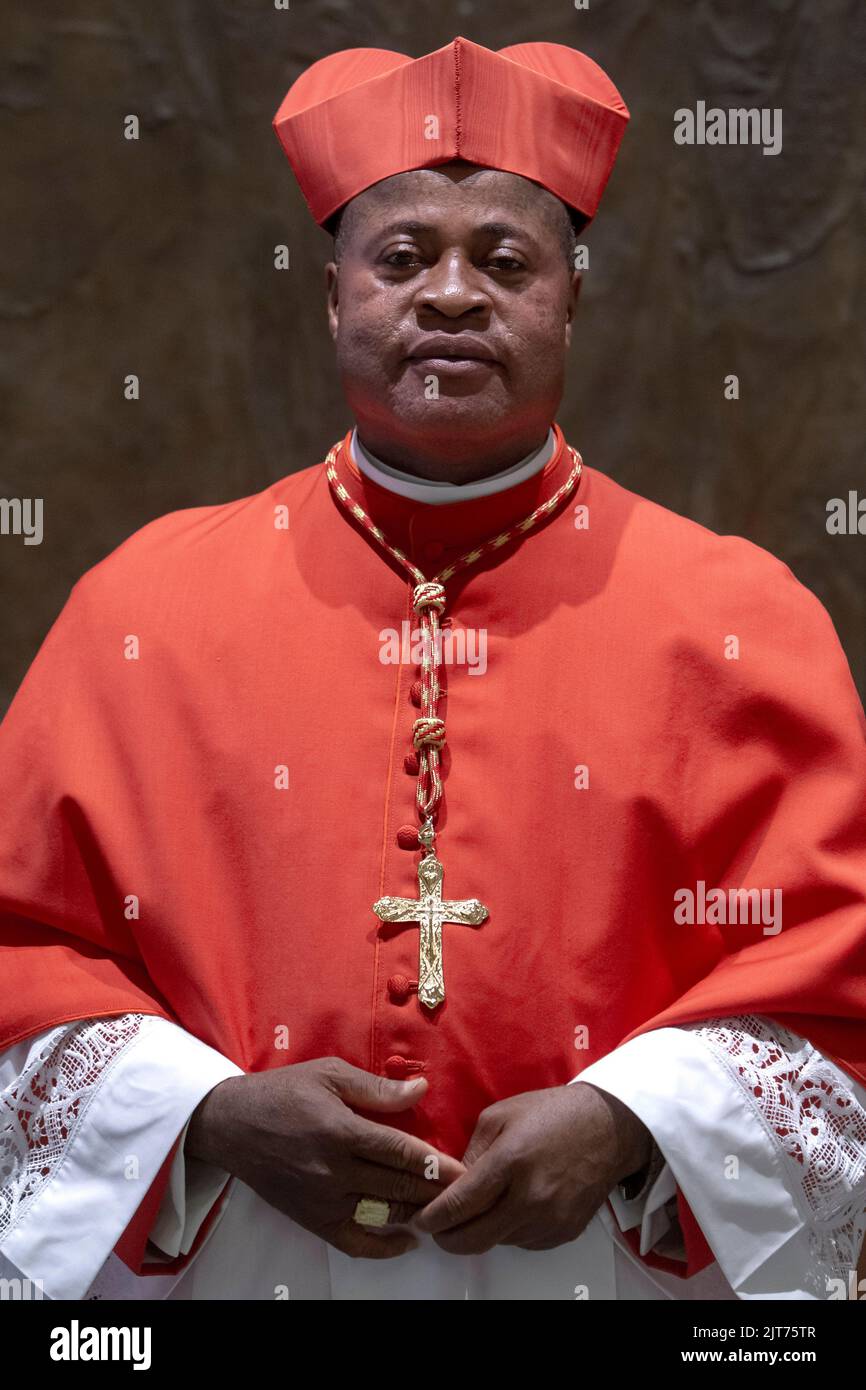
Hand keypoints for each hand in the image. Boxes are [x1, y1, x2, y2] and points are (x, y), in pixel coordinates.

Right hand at [186, 1057, 464, 1258]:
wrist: (233, 1125)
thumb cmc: (284, 1093)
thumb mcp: (330, 1075)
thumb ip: (377, 1089)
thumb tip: (421, 1090)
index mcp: (341, 1131)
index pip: (401, 1153)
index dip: (436, 1164)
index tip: (464, 1170)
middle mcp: (334, 1171)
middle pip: (398, 1185)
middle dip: (436, 1190)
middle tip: (468, 1191)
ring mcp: (323, 1200)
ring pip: (382, 1213)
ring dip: (416, 1213)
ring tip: (446, 1209)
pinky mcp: (312, 1219)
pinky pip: (353, 1242)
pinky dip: (383, 1247)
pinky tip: (407, 1240)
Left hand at [412, 1081, 651, 1253]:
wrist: (608, 1128)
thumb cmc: (552, 1114)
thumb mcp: (501, 1115)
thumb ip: (471, 1152)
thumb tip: (453, 1183)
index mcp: (510, 1162)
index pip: (458, 1205)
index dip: (431, 1218)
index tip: (419, 1220)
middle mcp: (530, 1198)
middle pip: (473, 1240)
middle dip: (447, 1238)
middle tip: (438, 1227)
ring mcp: (549, 1220)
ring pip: (497, 1243)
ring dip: (482, 1231)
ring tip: (482, 1207)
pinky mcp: (563, 1233)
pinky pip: (522, 1242)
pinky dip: (509, 1230)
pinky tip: (512, 1206)